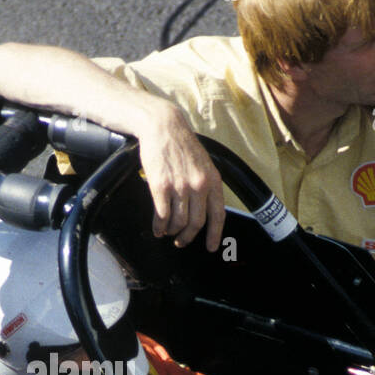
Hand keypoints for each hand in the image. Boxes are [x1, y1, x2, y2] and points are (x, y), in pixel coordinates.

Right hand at [136, 106, 224, 251]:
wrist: (163, 126)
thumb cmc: (181, 145)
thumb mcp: (203, 163)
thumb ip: (206, 184)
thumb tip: (204, 209)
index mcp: (213, 180)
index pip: (218, 214)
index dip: (215, 234)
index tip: (211, 247)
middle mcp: (199, 185)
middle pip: (196, 223)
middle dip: (187, 236)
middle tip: (181, 241)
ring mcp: (180, 187)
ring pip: (178, 222)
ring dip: (171, 231)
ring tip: (167, 232)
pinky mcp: (161, 186)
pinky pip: (162, 216)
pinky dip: (159, 226)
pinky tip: (157, 228)